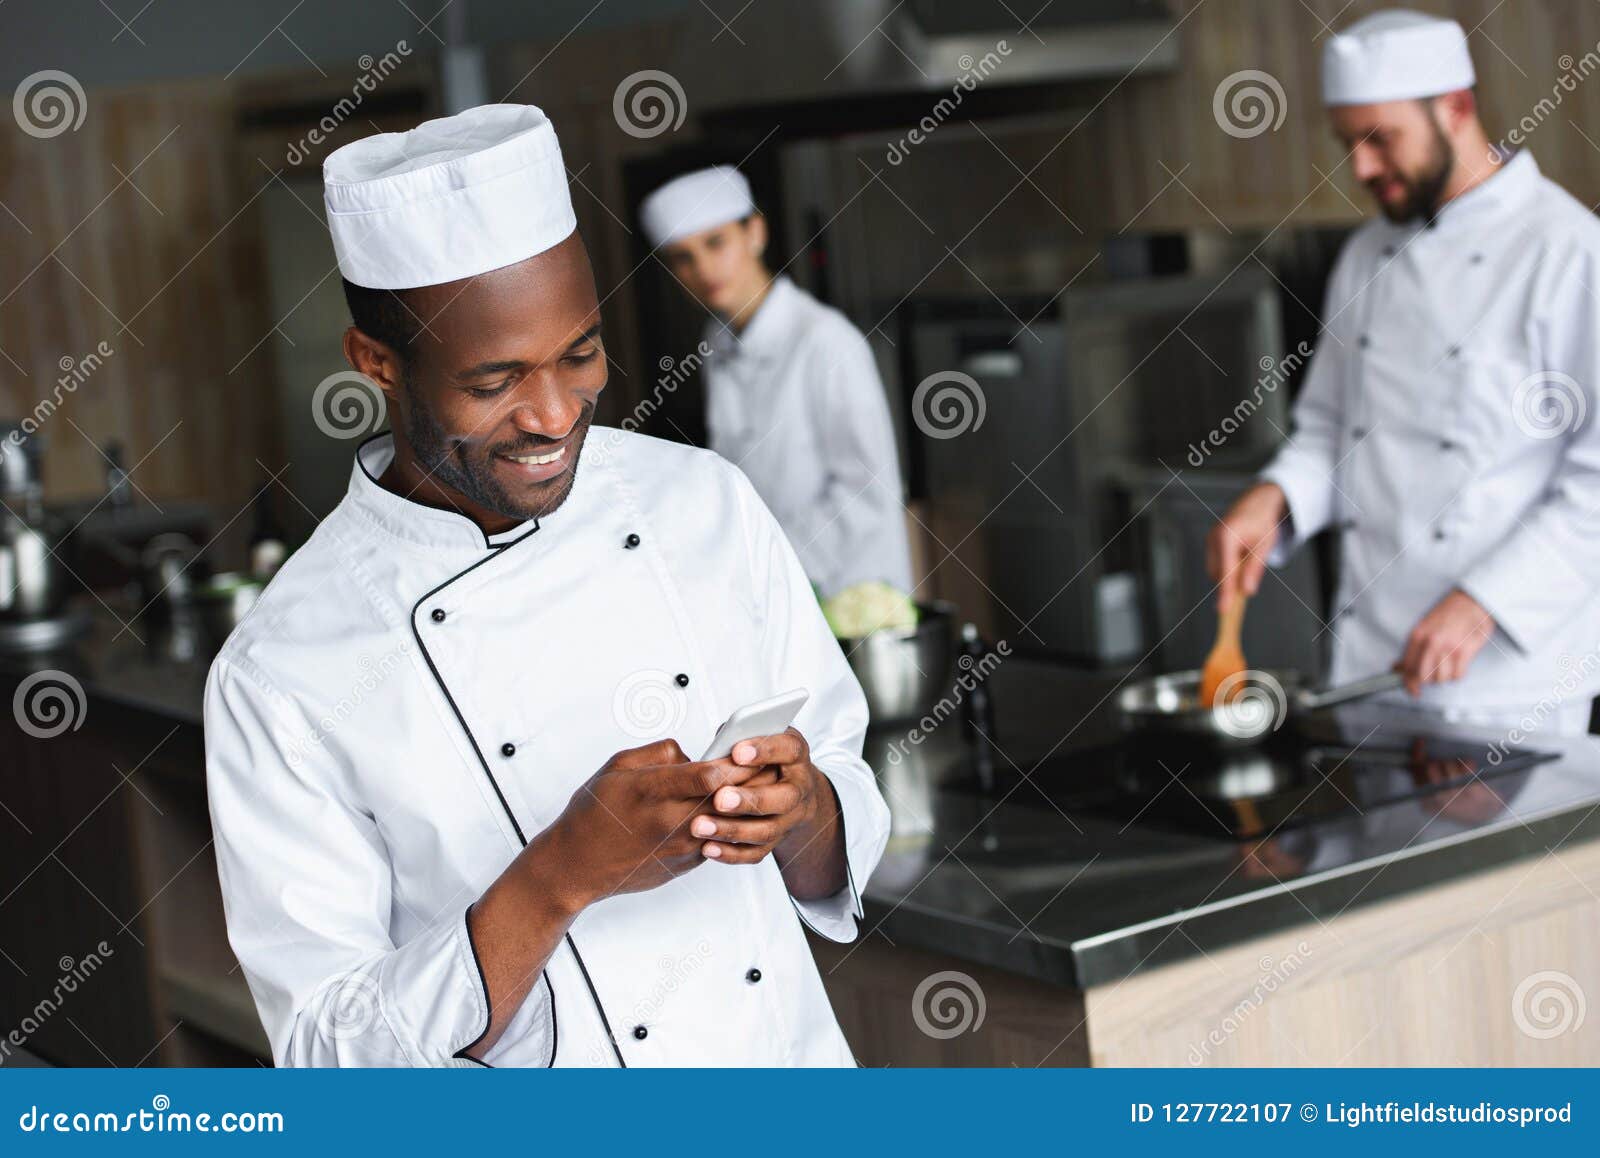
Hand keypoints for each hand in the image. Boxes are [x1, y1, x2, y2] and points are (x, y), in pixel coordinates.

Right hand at [548, 739, 755, 904]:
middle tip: (767, 763)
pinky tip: (734, 810)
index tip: (747, 748)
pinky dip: (729, 824)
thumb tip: (693, 753)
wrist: (576, 865)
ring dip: (747, 803)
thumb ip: (659, 753)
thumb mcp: (616, 767)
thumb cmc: (592, 815)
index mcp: (651, 791)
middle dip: (751, 779)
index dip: (734, 760)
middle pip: (728, 798)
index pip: (708, 774)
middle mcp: (669, 821)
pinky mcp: (686, 863)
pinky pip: (718, 838)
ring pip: (730, 821)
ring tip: (759, 785)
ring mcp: (680, 846)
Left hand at [688, 727, 830, 866]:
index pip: (789, 750)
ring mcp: (791, 819)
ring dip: (732, 830)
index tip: (737, 753)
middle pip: (784, 798)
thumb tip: (718, 745)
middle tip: (720, 799)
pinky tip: (708, 847)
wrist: (791, 788)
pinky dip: (731, 853)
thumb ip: (740, 736)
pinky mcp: (777, 841)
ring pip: (768, 829)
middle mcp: (800, 789)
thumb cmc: (767, 757)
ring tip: (700, 826)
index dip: (765, 751)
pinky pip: (757, 852)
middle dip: (750, 800)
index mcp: (796, 756)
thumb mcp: (758, 736)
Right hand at [1206, 482, 1285, 611]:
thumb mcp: (1264, 545)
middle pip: (1217, 573)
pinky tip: (1240, 555)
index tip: (1223, 610)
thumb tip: (1247, 590)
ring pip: (1215, 569)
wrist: (1257, 500)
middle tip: (1249, 582)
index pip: (1225, 572)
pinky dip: (1227, 566)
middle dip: (1230, 582)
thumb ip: (1254, 569)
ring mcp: (1209, 540)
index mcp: (1226, 537)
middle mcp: (1213, 538)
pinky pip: (1216, 562)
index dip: (1225, 593)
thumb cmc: (1262, 520)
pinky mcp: (1210, 542)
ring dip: (1229, 573)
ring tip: (1247, 558)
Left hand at [1397, 589, 1495, 695]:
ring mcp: (1448, 647)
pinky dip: (1457, 675)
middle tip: (1433, 678)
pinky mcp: (1465, 651)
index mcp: (1417, 636)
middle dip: (1427, 681)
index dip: (1408, 682)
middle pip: (1423, 677)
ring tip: (1448, 666)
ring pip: (1441, 678)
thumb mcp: (1424, 627)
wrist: (1472, 602)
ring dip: (1444, 677)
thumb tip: (1397, 668)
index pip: (1407, 667)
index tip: (1412, 690)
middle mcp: (1431, 643)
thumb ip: (1412, 648)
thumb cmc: (1448, 615)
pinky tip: (1458, 665)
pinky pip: (1458, 675)